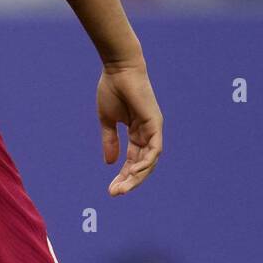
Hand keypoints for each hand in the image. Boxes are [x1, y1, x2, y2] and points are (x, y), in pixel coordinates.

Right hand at [97, 61, 163, 195]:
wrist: (118, 69)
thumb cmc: (112, 90)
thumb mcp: (107, 120)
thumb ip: (110, 141)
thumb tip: (110, 163)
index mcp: (136, 133)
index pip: (131, 160)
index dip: (122, 176)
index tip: (111, 189)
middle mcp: (147, 134)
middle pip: (141, 165)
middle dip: (129, 181)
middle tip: (115, 193)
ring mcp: (153, 130)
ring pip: (149, 161)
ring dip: (136, 176)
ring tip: (122, 187)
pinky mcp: (156, 124)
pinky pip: (154, 149)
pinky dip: (146, 162)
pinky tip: (134, 172)